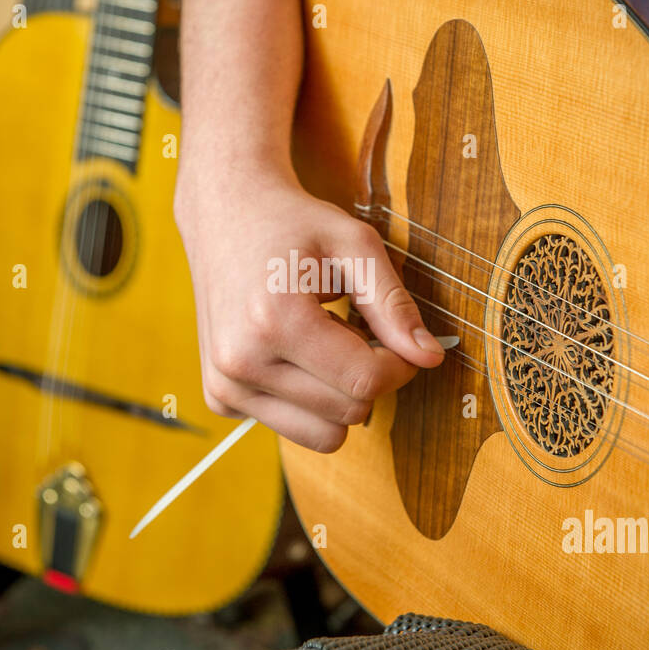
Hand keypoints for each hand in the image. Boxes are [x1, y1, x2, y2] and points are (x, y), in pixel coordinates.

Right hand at [176, 169, 445, 452]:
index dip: (400, 365)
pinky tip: (293, 352)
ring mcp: (225, 385)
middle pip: (349, 412)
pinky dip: (306, 399)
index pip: (366, 382)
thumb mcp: (354, 245)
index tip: (398, 338)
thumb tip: (430, 357)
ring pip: (324, 435)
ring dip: (339, 395)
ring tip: (324, 344)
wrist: (225, 214)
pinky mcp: (218, 397)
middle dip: (369, 377)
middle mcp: (241, 362)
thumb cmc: (293, 223)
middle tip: (357, 331)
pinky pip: (292, 428)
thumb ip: (394, 305)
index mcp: (274, 320)